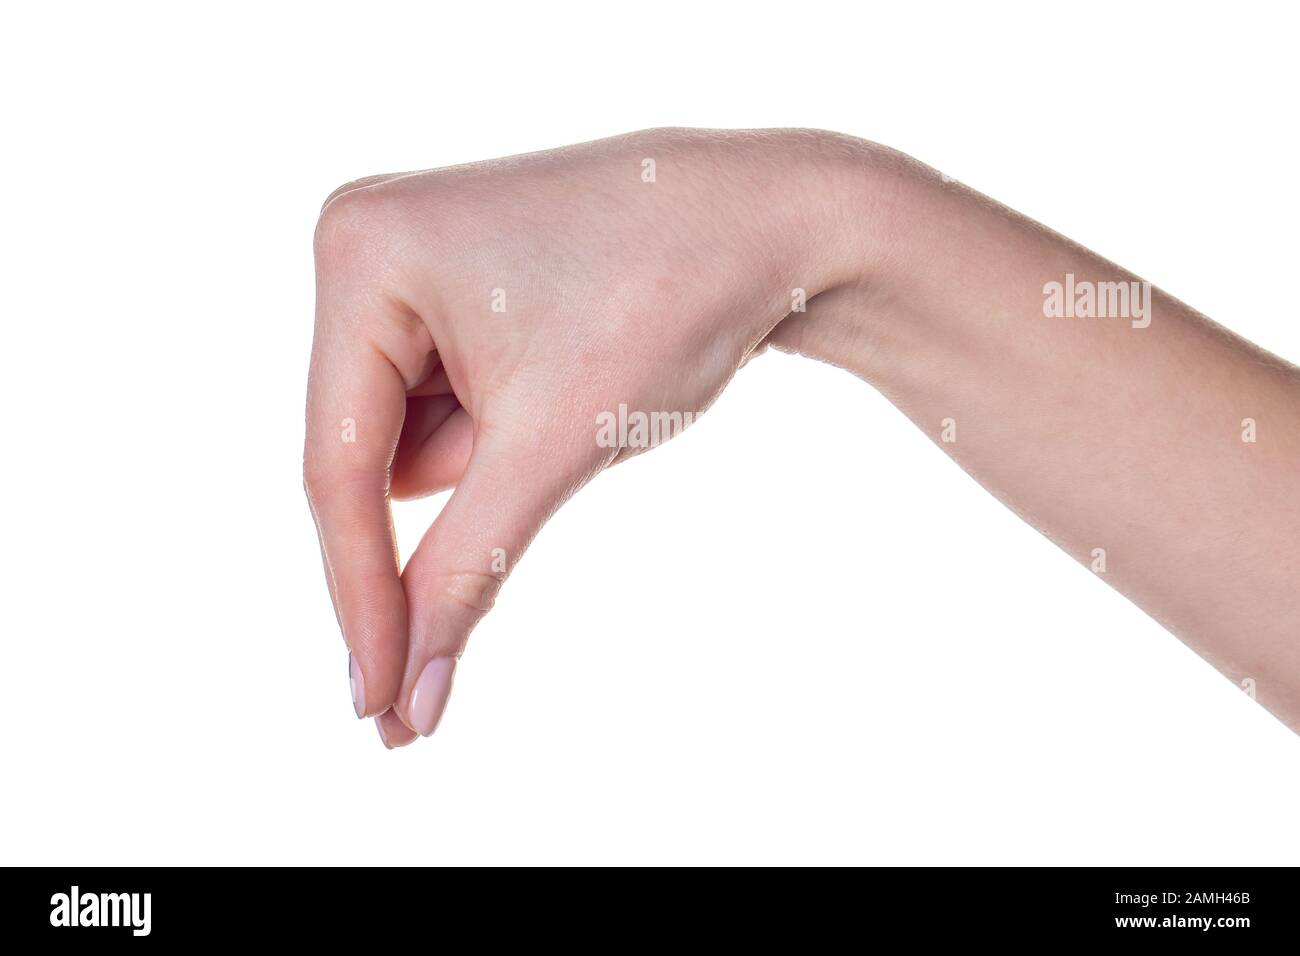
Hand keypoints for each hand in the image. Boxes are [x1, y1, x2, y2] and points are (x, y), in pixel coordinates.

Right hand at [304, 129, 859, 742]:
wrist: (774, 225)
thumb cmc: (667, 304)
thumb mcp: (551, 450)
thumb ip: (463, 574)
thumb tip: (411, 698)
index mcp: (362, 254)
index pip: (337, 466)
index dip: (360, 596)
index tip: (378, 705)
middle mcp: (364, 241)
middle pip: (365, 451)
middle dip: (455, 495)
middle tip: (520, 533)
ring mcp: (408, 256)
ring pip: (411, 435)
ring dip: (489, 459)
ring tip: (580, 391)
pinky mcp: (453, 279)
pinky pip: (446, 400)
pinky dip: (502, 429)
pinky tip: (569, 377)